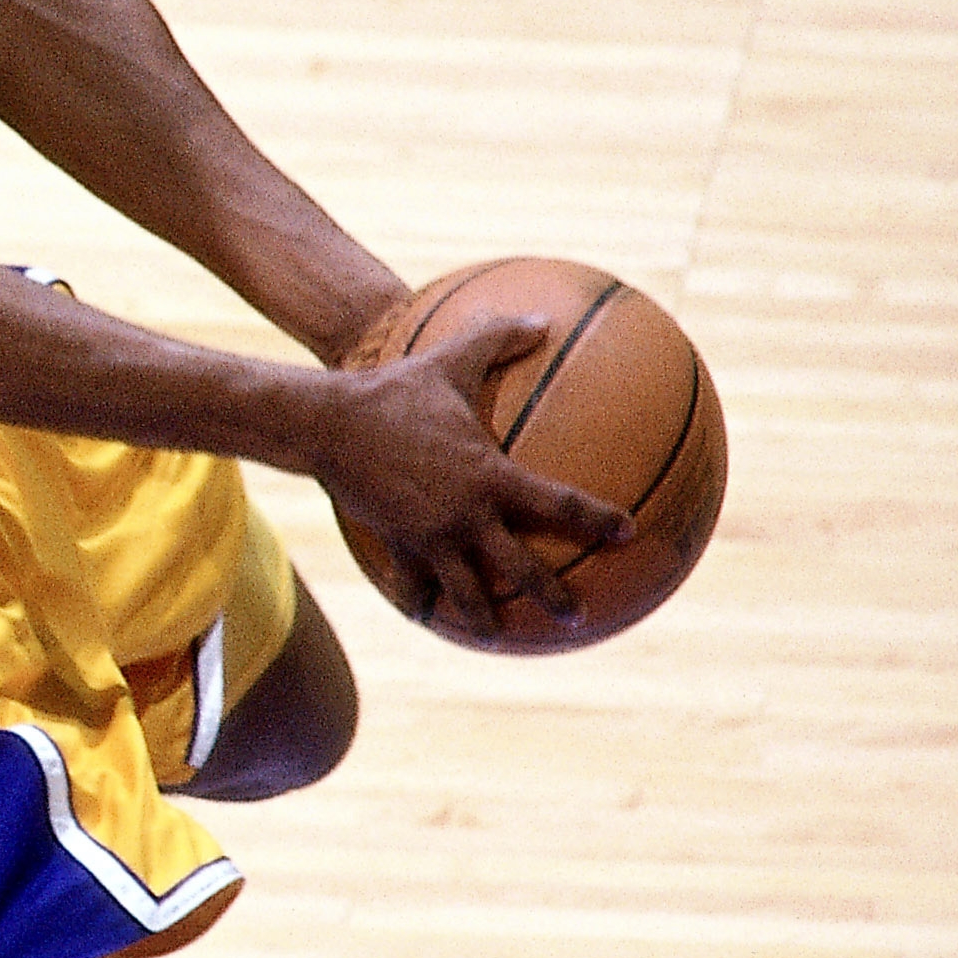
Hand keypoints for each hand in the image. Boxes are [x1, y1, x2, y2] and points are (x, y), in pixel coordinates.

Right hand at [321, 315, 634, 643]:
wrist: (330, 425)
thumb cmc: (393, 391)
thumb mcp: (449, 360)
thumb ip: (498, 339)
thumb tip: (540, 319)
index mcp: (491, 476)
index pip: (559, 503)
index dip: (597, 518)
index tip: (627, 532)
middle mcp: (468, 516)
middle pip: (520, 568)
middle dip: (552, 596)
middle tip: (577, 616)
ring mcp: (431, 536)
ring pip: (467, 591)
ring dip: (484, 618)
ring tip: (496, 638)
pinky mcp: (398, 545)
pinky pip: (413, 582)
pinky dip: (420, 600)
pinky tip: (425, 615)